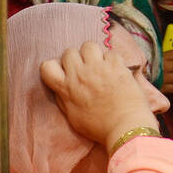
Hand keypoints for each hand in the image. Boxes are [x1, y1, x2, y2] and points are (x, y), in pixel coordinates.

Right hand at [40, 41, 158, 147]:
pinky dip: (113, 59)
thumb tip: (60, 88)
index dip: (56, 66)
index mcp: (65, 88)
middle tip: (87, 70)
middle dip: (77, 59)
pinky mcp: (116, 66)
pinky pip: (111, 52)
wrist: (125, 127)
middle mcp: (79, 74)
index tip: (65, 72)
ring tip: (101, 65)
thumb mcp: (73, 117)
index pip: (47, 65)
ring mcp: (98, 68)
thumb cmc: (100, 127)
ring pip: (88, 45)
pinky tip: (117, 70)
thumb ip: (64, 99)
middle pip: (69, 52)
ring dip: (94, 54)